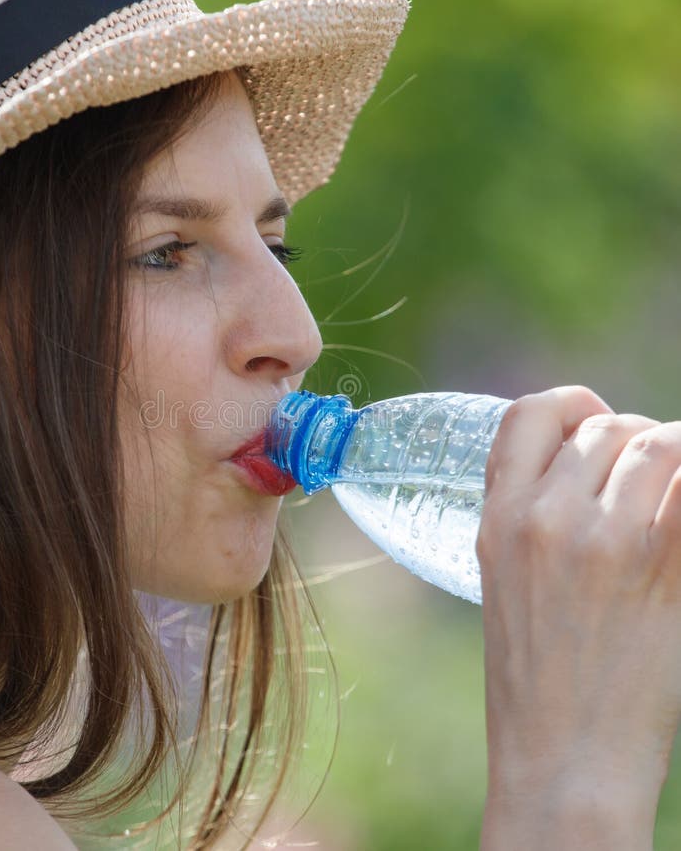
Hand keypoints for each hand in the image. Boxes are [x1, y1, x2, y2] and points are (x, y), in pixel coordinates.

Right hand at [477, 386, 680, 849]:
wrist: (563, 755)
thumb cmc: (534, 673)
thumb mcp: (502, 577)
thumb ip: (530, 511)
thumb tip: (593, 459)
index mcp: (497, 517)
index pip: (529, 412)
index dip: (571, 405)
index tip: (595, 424)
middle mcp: (543, 516)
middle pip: (608, 427)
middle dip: (635, 441)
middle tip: (649, 483)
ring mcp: (602, 539)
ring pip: (659, 444)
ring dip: (676, 460)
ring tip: (672, 499)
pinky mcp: (661, 566)